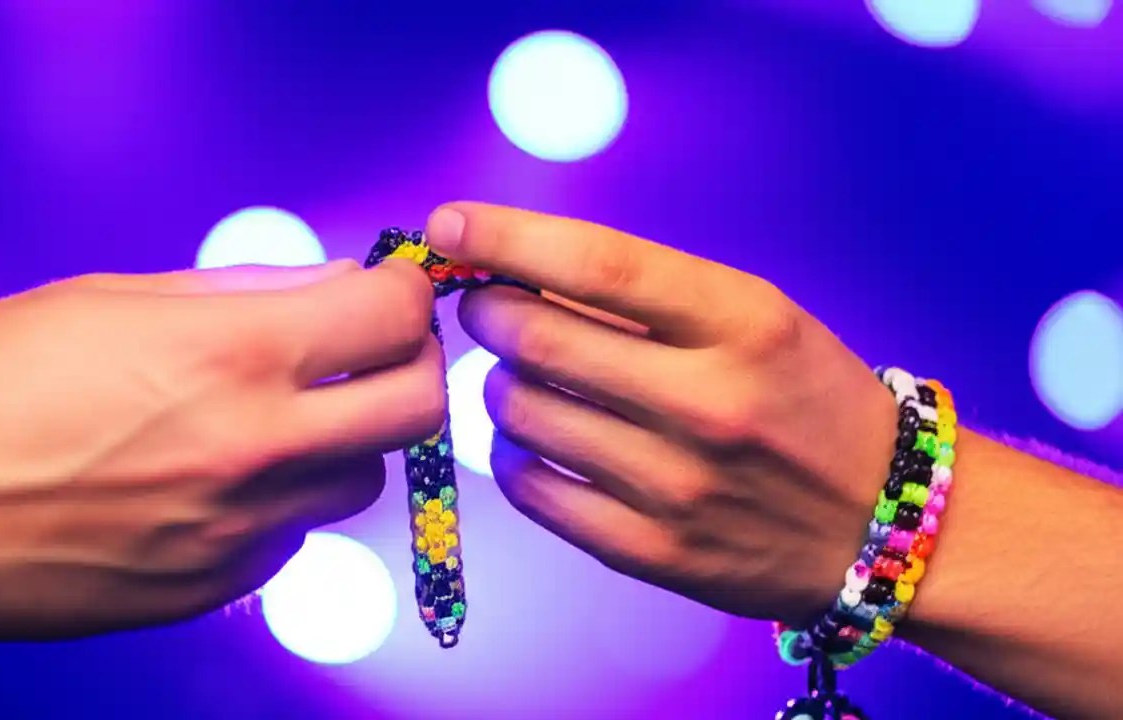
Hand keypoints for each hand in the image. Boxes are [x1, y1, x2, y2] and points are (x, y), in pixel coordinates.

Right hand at [0, 259, 442, 661]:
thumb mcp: (109, 298)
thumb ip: (241, 293)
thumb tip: (330, 285)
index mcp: (234, 353)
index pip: (395, 317)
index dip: (401, 297)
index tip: (380, 296)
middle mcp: (257, 447)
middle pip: (417, 407)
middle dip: (406, 368)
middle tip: (363, 355)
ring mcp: (240, 529)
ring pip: (360, 480)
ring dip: (340, 442)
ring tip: (268, 421)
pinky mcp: (214, 588)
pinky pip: (292, 537)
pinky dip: (278, 503)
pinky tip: (213, 482)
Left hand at [425, 203, 897, 624]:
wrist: (884, 522)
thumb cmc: (807, 399)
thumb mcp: (759, 319)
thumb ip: (650, 296)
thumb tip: (522, 269)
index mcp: (744, 323)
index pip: (599, 264)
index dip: (508, 236)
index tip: (451, 222)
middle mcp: (709, 403)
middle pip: (539, 339)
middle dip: (490, 311)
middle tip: (491, 307)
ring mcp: (677, 486)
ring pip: (520, 412)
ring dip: (500, 383)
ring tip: (530, 378)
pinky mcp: (651, 552)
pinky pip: (530, 488)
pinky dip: (513, 452)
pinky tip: (537, 437)